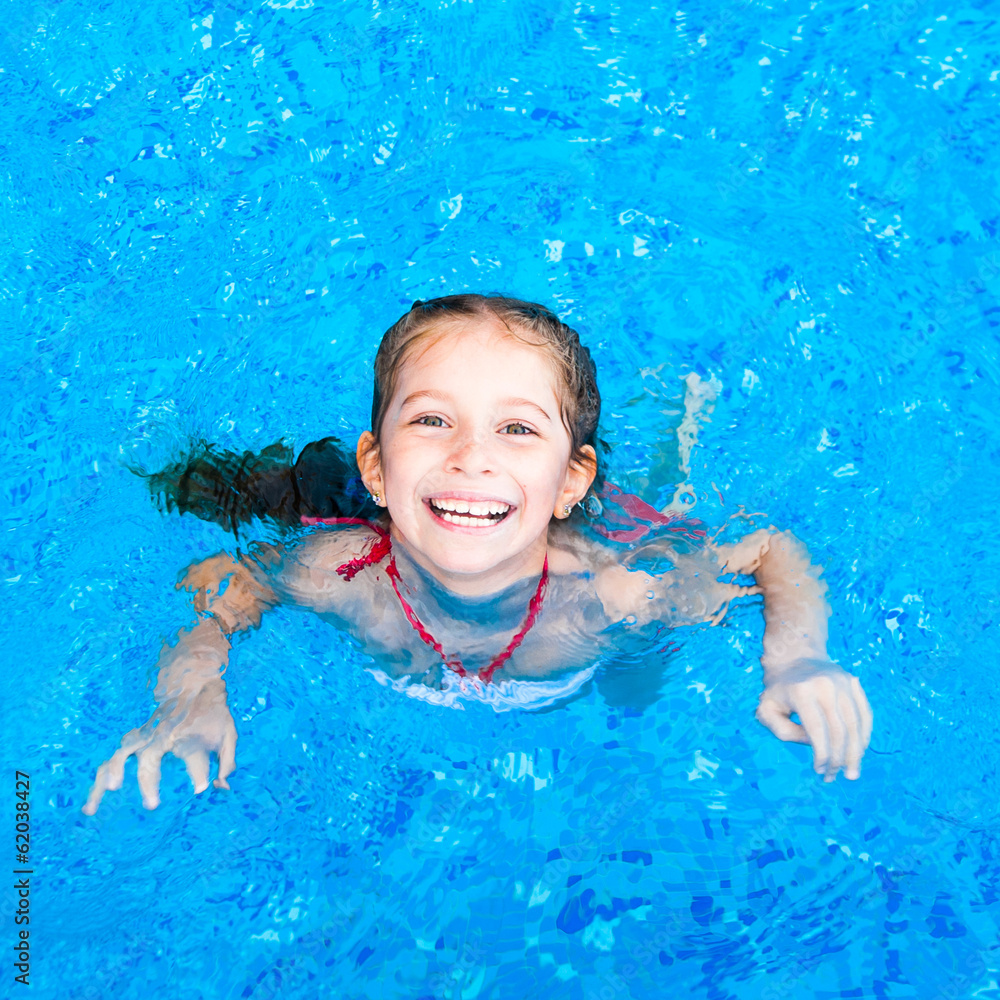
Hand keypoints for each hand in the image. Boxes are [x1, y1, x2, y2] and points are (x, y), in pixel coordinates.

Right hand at [82, 680, 236, 814]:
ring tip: (106, 795)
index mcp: (190, 736)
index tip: (200, 787)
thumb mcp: (228, 733)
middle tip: (151, 805)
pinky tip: (94, 802)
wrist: (193, 682)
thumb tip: (220, 788)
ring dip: (113, 774)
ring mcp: (145, 736)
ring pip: (121, 756)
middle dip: (148, 782)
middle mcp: (164, 736)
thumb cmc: (212, 713)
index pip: (194, 756)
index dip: (198, 772)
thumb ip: (227, 762)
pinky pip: (114, 757)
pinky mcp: (135, 738)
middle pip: (150, 759)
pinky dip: (104, 775)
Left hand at [756, 658, 872, 780]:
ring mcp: (843, 681)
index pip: (817, 731)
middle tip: (835, 777)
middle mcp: (825, 685)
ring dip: (855, 753)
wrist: (793, 658)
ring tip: (851, 772)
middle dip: (839, 759)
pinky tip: (858, 752)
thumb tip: (814, 744)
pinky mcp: (854, 682)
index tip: (820, 771)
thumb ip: (784, 732)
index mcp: (802, 691)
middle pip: (840, 730)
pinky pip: (864, 714)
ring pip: (856, 725)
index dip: (822, 755)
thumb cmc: (777, 691)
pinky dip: (863, 736)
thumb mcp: (766, 710)